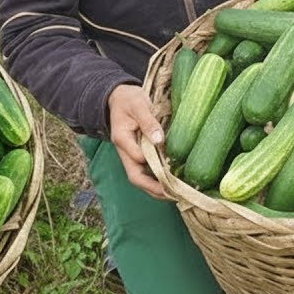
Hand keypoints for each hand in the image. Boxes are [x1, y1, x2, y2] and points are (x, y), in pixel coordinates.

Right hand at [107, 84, 170, 200]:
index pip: (137, 158)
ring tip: (174, 195)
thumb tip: (159, 140)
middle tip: (172, 195)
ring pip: (140, 177)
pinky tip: (170, 183)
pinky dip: (156, 180)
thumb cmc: (128, 99)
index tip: (170, 170)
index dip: (152, 164)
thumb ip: (148, 121)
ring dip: (155, 188)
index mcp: (122, 139)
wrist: (118, 97)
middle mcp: (125, 151)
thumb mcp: (138, 105)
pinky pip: (145, 171)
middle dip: (152, 188)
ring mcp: (130, 155)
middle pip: (135, 176)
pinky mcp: (137, 154)